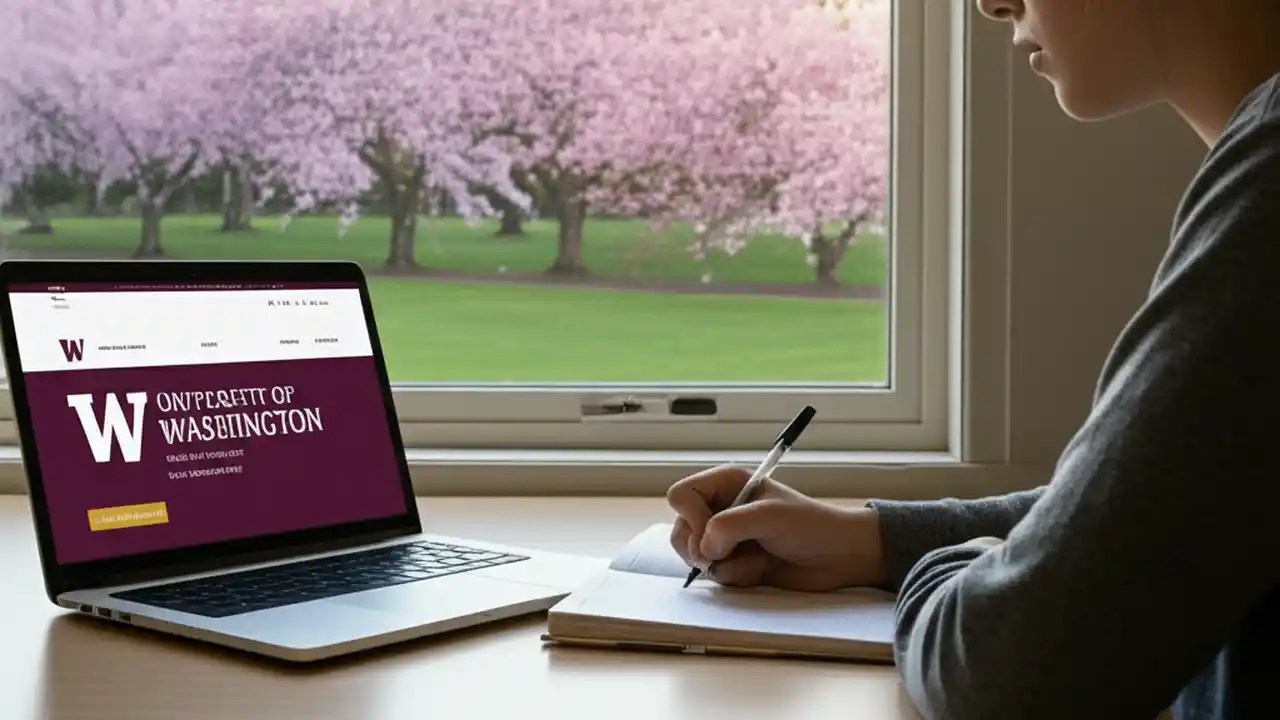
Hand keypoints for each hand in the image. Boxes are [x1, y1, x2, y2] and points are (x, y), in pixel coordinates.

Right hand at [666, 465, 888, 590]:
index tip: (712, 533)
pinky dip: (735, 577)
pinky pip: (715, 577)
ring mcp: (726, 539)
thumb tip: (704, 549)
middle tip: (724, 555)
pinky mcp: (736, 564)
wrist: (840, 557)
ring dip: (721, 565)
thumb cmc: (811, 526)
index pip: (681, 496)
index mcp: (726, 484)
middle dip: (700, 548)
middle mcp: (720, 509)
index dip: (690, 516)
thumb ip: (730, 525)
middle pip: (680, 530)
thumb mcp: (770, 516)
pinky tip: (760, 570)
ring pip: (694, 557)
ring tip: (752, 561)